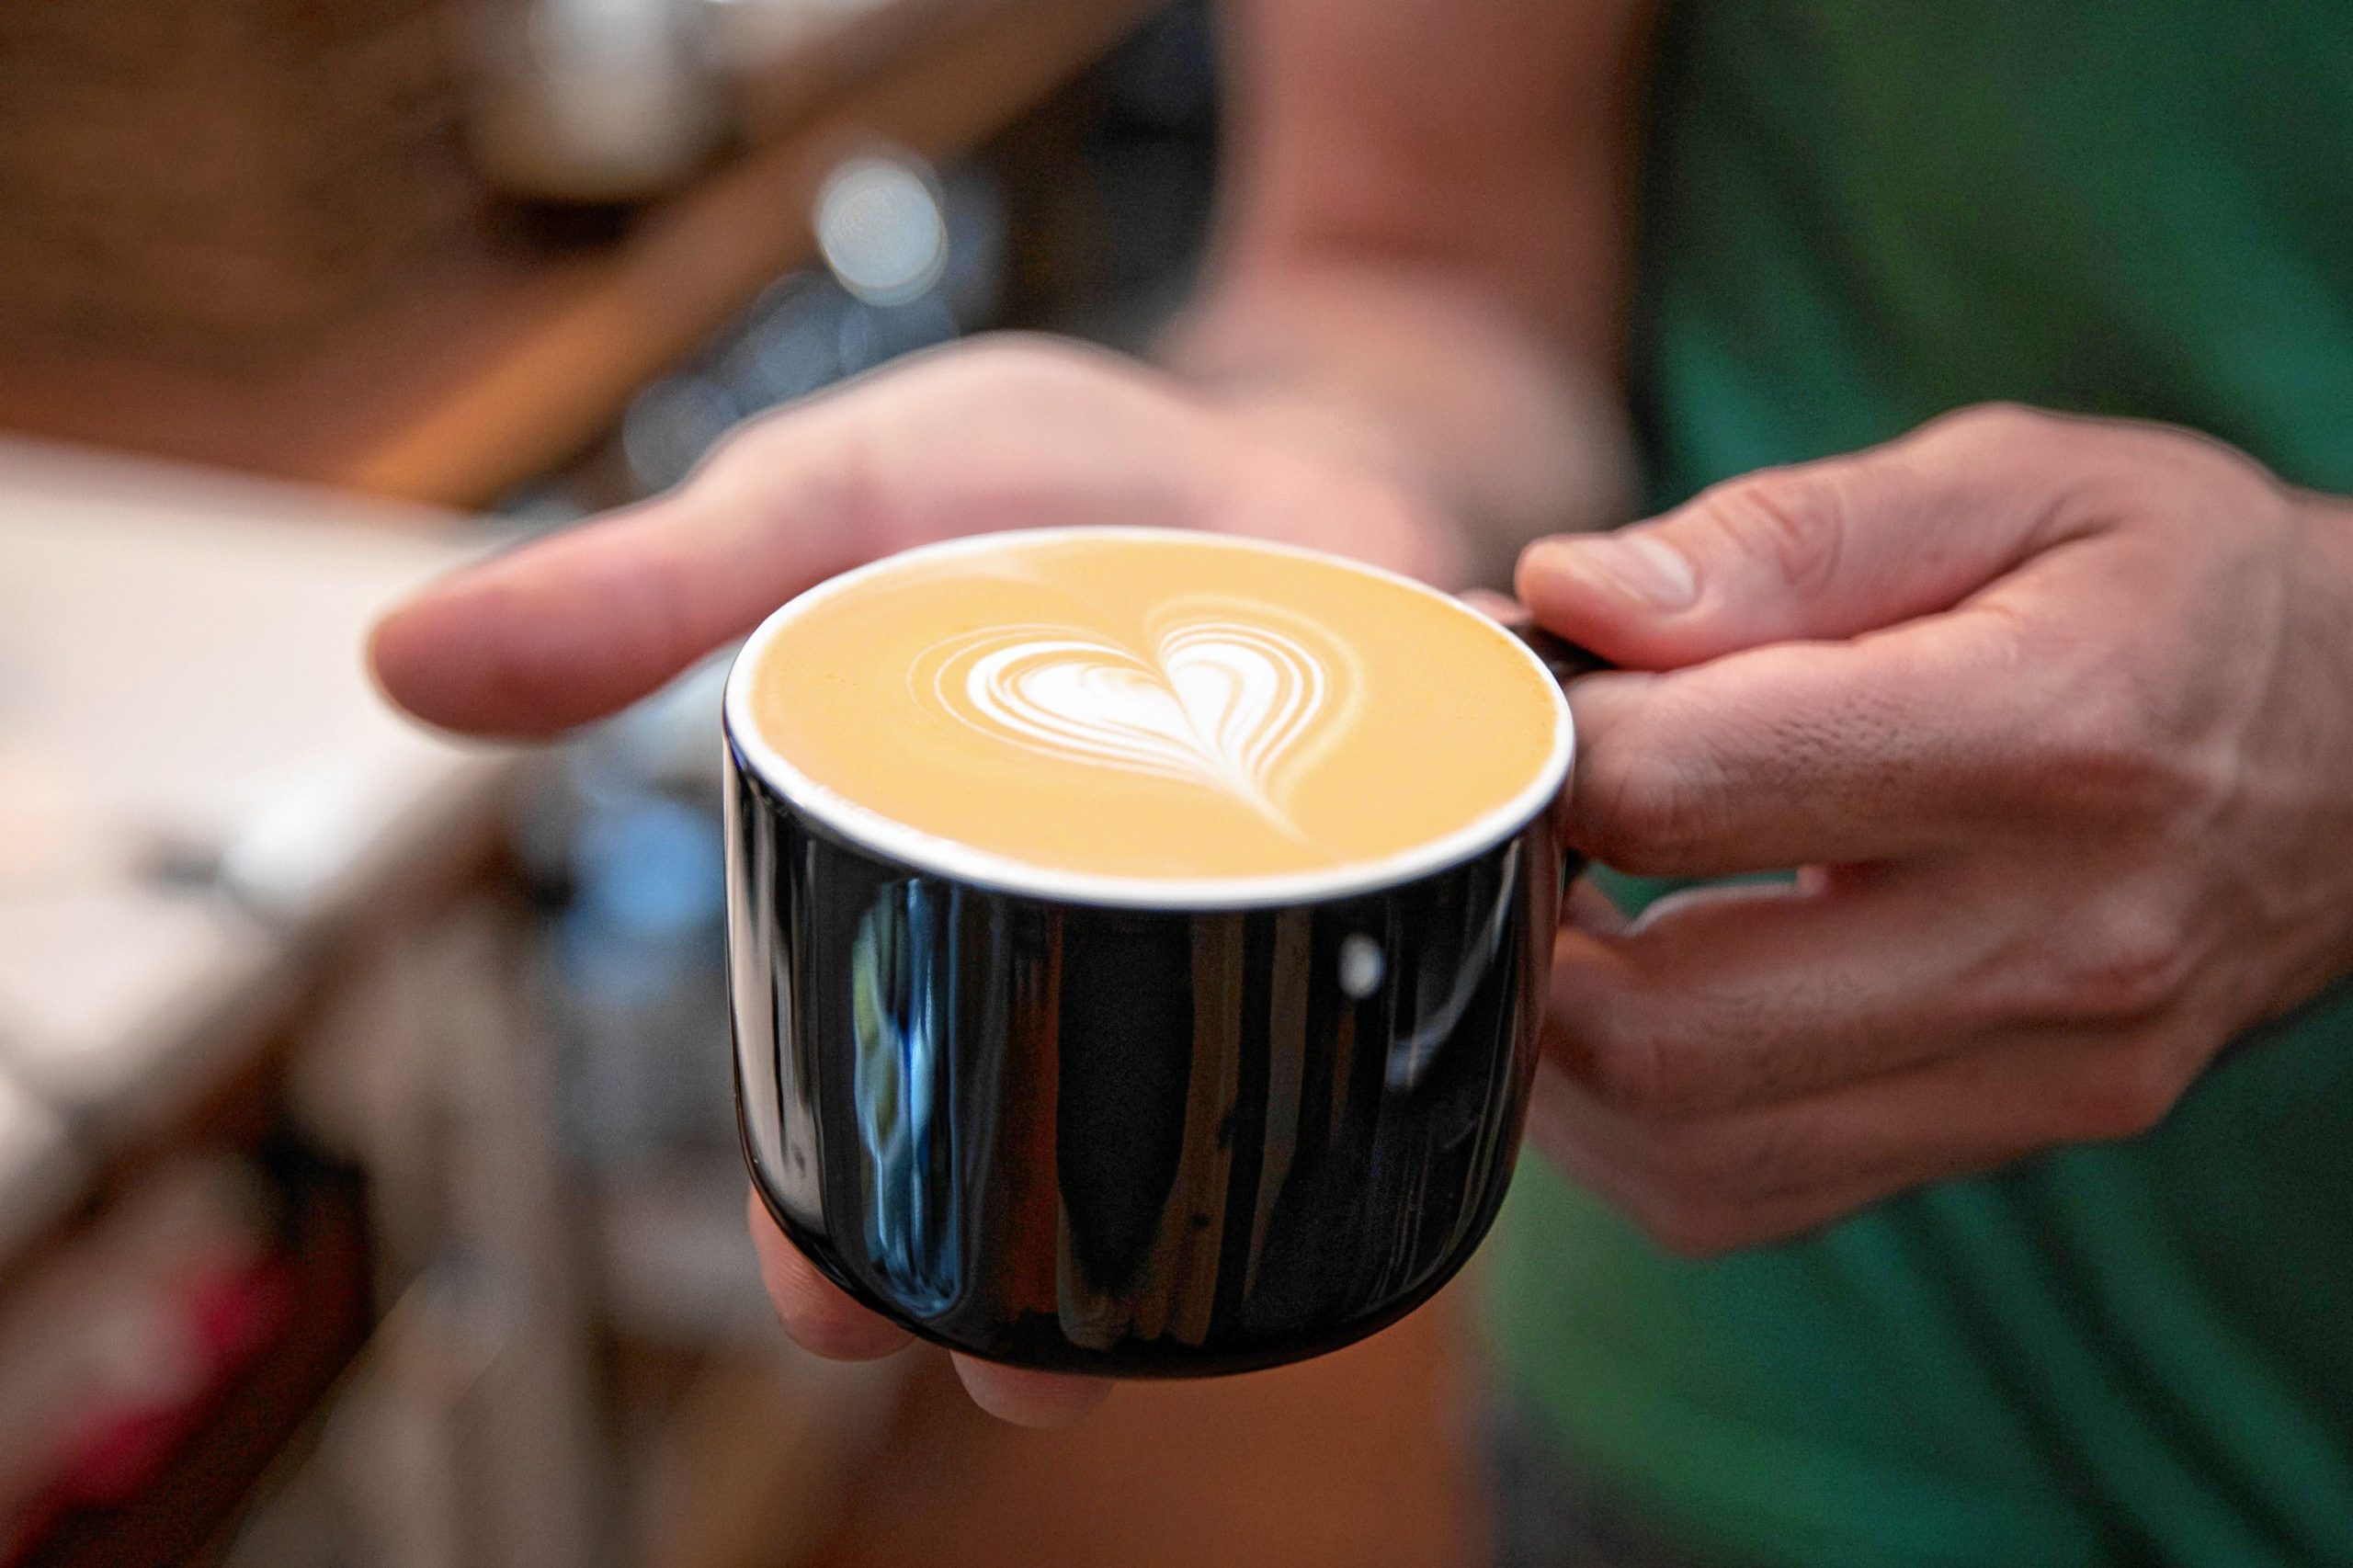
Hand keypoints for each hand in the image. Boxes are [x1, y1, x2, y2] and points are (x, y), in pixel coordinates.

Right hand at [372, 332, 1470, 1421]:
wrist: (1280, 417)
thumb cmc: (1038, 480)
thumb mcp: (835, 503)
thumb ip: (654, 586)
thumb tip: (402, 664)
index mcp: (956, 890)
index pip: (871, 1089)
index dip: (836, 1211)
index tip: (831, 1309)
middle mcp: (1115, 940)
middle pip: (1051, 1146)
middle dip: (1025, 1280)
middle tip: (1024, 1376)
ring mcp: (1277, 918)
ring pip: (1230, 1113)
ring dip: (1212, 1230)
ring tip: (1195, 1324)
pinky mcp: (1423, 873)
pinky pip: (1420, 989)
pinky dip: (1416, 1058)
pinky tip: (1412, 1128)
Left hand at [1512, 405, 2352, 1253]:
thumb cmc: (2168, 584)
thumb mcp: (2008, 483)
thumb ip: (1783, 537)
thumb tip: (1567, 597)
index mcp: (2047, 742)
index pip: (1683, 788)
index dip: (1541, 739)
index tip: (1517, 688)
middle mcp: (2049, 946)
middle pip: (1657, 1023)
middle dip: (1519, 918)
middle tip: (1507, 819)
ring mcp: (2038, 1075)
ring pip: (1679, 1142)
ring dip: (1554, 1036)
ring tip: (1560, 901)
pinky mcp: (2008, 1135)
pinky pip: (1740, 1191)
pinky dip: (1628, 1112)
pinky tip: (1631, 990)